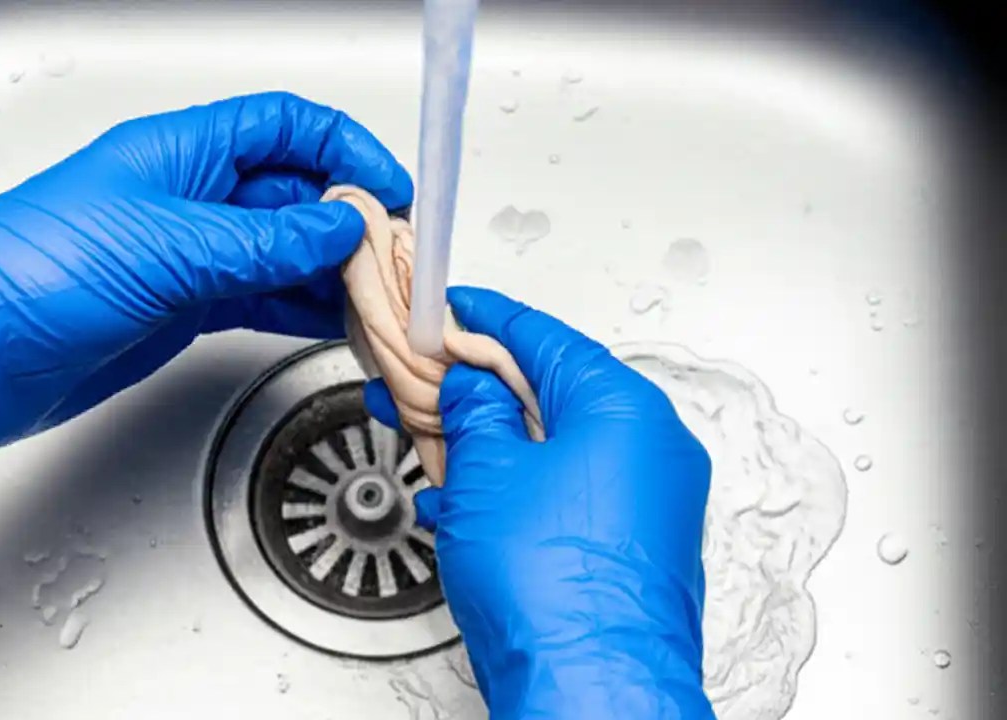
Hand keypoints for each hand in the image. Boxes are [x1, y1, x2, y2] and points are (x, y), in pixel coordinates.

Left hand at [0, 92, 411, 496]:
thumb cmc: (32, 271)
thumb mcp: (166, 248)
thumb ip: (261, 243)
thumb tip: (337, 229)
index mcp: (181, 154)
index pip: (283, 126)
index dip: (342, 148)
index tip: (388, 188)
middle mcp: (190, 198)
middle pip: (291, 193)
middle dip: (347, 221)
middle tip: (392, 261)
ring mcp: (187, 255)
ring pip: (281, 253)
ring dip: (331, 274)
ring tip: (375, 301)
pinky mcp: (180, 307)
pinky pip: (259, 298)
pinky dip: (299, 309)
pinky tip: (332, 322)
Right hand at [364, 288, 714, 718]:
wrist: (590, 690)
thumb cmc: (554, 590)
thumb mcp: (487, 474)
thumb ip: (475, 412)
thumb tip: (471, 387)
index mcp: (625, 409)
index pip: (546, 336)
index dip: (487, 317)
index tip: (454, 305)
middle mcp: (652, 448)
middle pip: (554, 390)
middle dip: (480, 385)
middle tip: (427, 377)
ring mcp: (648, 501)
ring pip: (557, 444)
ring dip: (491, 439)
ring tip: (431, 438)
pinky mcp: (632, 545)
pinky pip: (569, 489)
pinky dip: (518, 482)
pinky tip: (469, 496)